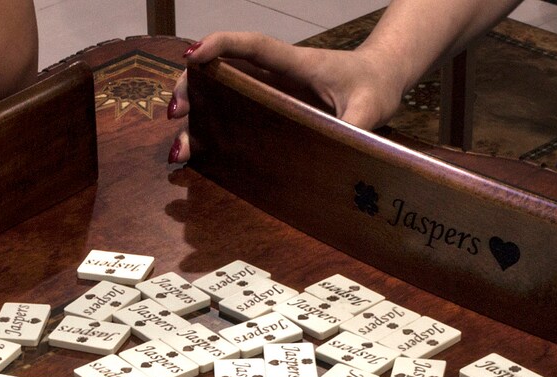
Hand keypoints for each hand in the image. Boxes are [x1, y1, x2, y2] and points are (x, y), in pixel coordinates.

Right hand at [167, 34, 403, 164]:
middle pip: (223, 69)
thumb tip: (342, 152)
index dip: (221, 46)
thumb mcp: (371, 108)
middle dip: (192, 86)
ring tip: (179, 148)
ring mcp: (269, 89)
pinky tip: (197, 151)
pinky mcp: (269, 105)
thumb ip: (356, 127)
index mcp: (296, 65)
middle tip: (175, 113)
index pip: (253, 46)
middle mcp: (275, 73)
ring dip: (196, 113)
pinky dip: (211, 127)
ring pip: (222, 91)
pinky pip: (233, 109)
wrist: (381, 77)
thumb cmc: (375, 86)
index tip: (193, 55)